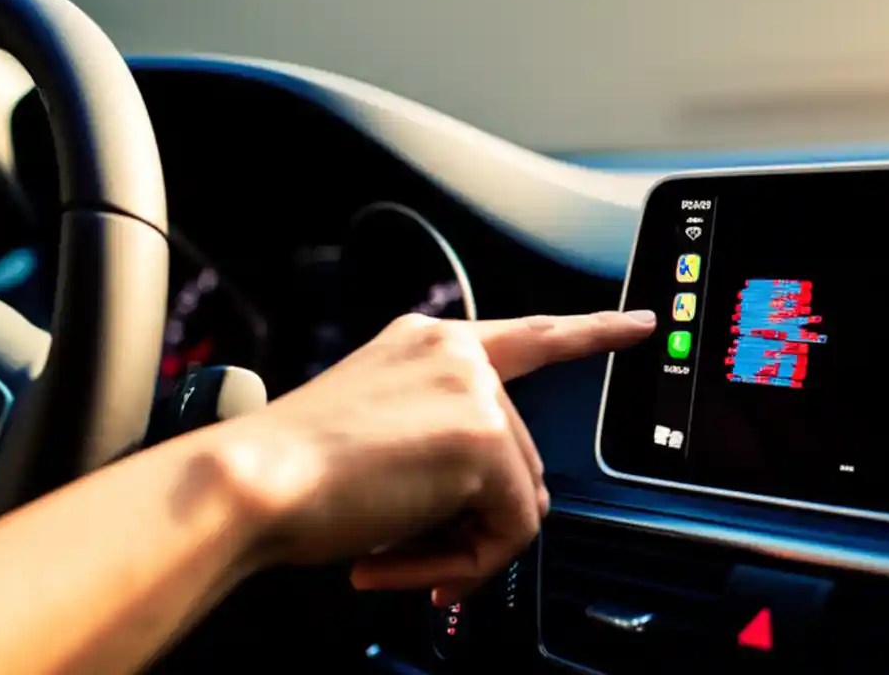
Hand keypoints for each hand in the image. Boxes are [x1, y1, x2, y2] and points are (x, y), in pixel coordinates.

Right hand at [216, 310, 654, 604]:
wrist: (248, 482)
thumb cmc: (290, 469)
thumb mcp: (379, 437)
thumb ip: (444, 448)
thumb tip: (500, 506)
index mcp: (428, 346)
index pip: (530, 335)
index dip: (592, 331)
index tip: (640, 324)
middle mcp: (457, 355)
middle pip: (518, 458)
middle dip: (473, 518)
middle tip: (408, 552)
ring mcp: (474, 393)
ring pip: (518, 498)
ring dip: (463, 545)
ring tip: (392, 556)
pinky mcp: (483, 439)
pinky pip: (511, 528)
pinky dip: (463, 563)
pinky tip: (399, 563)